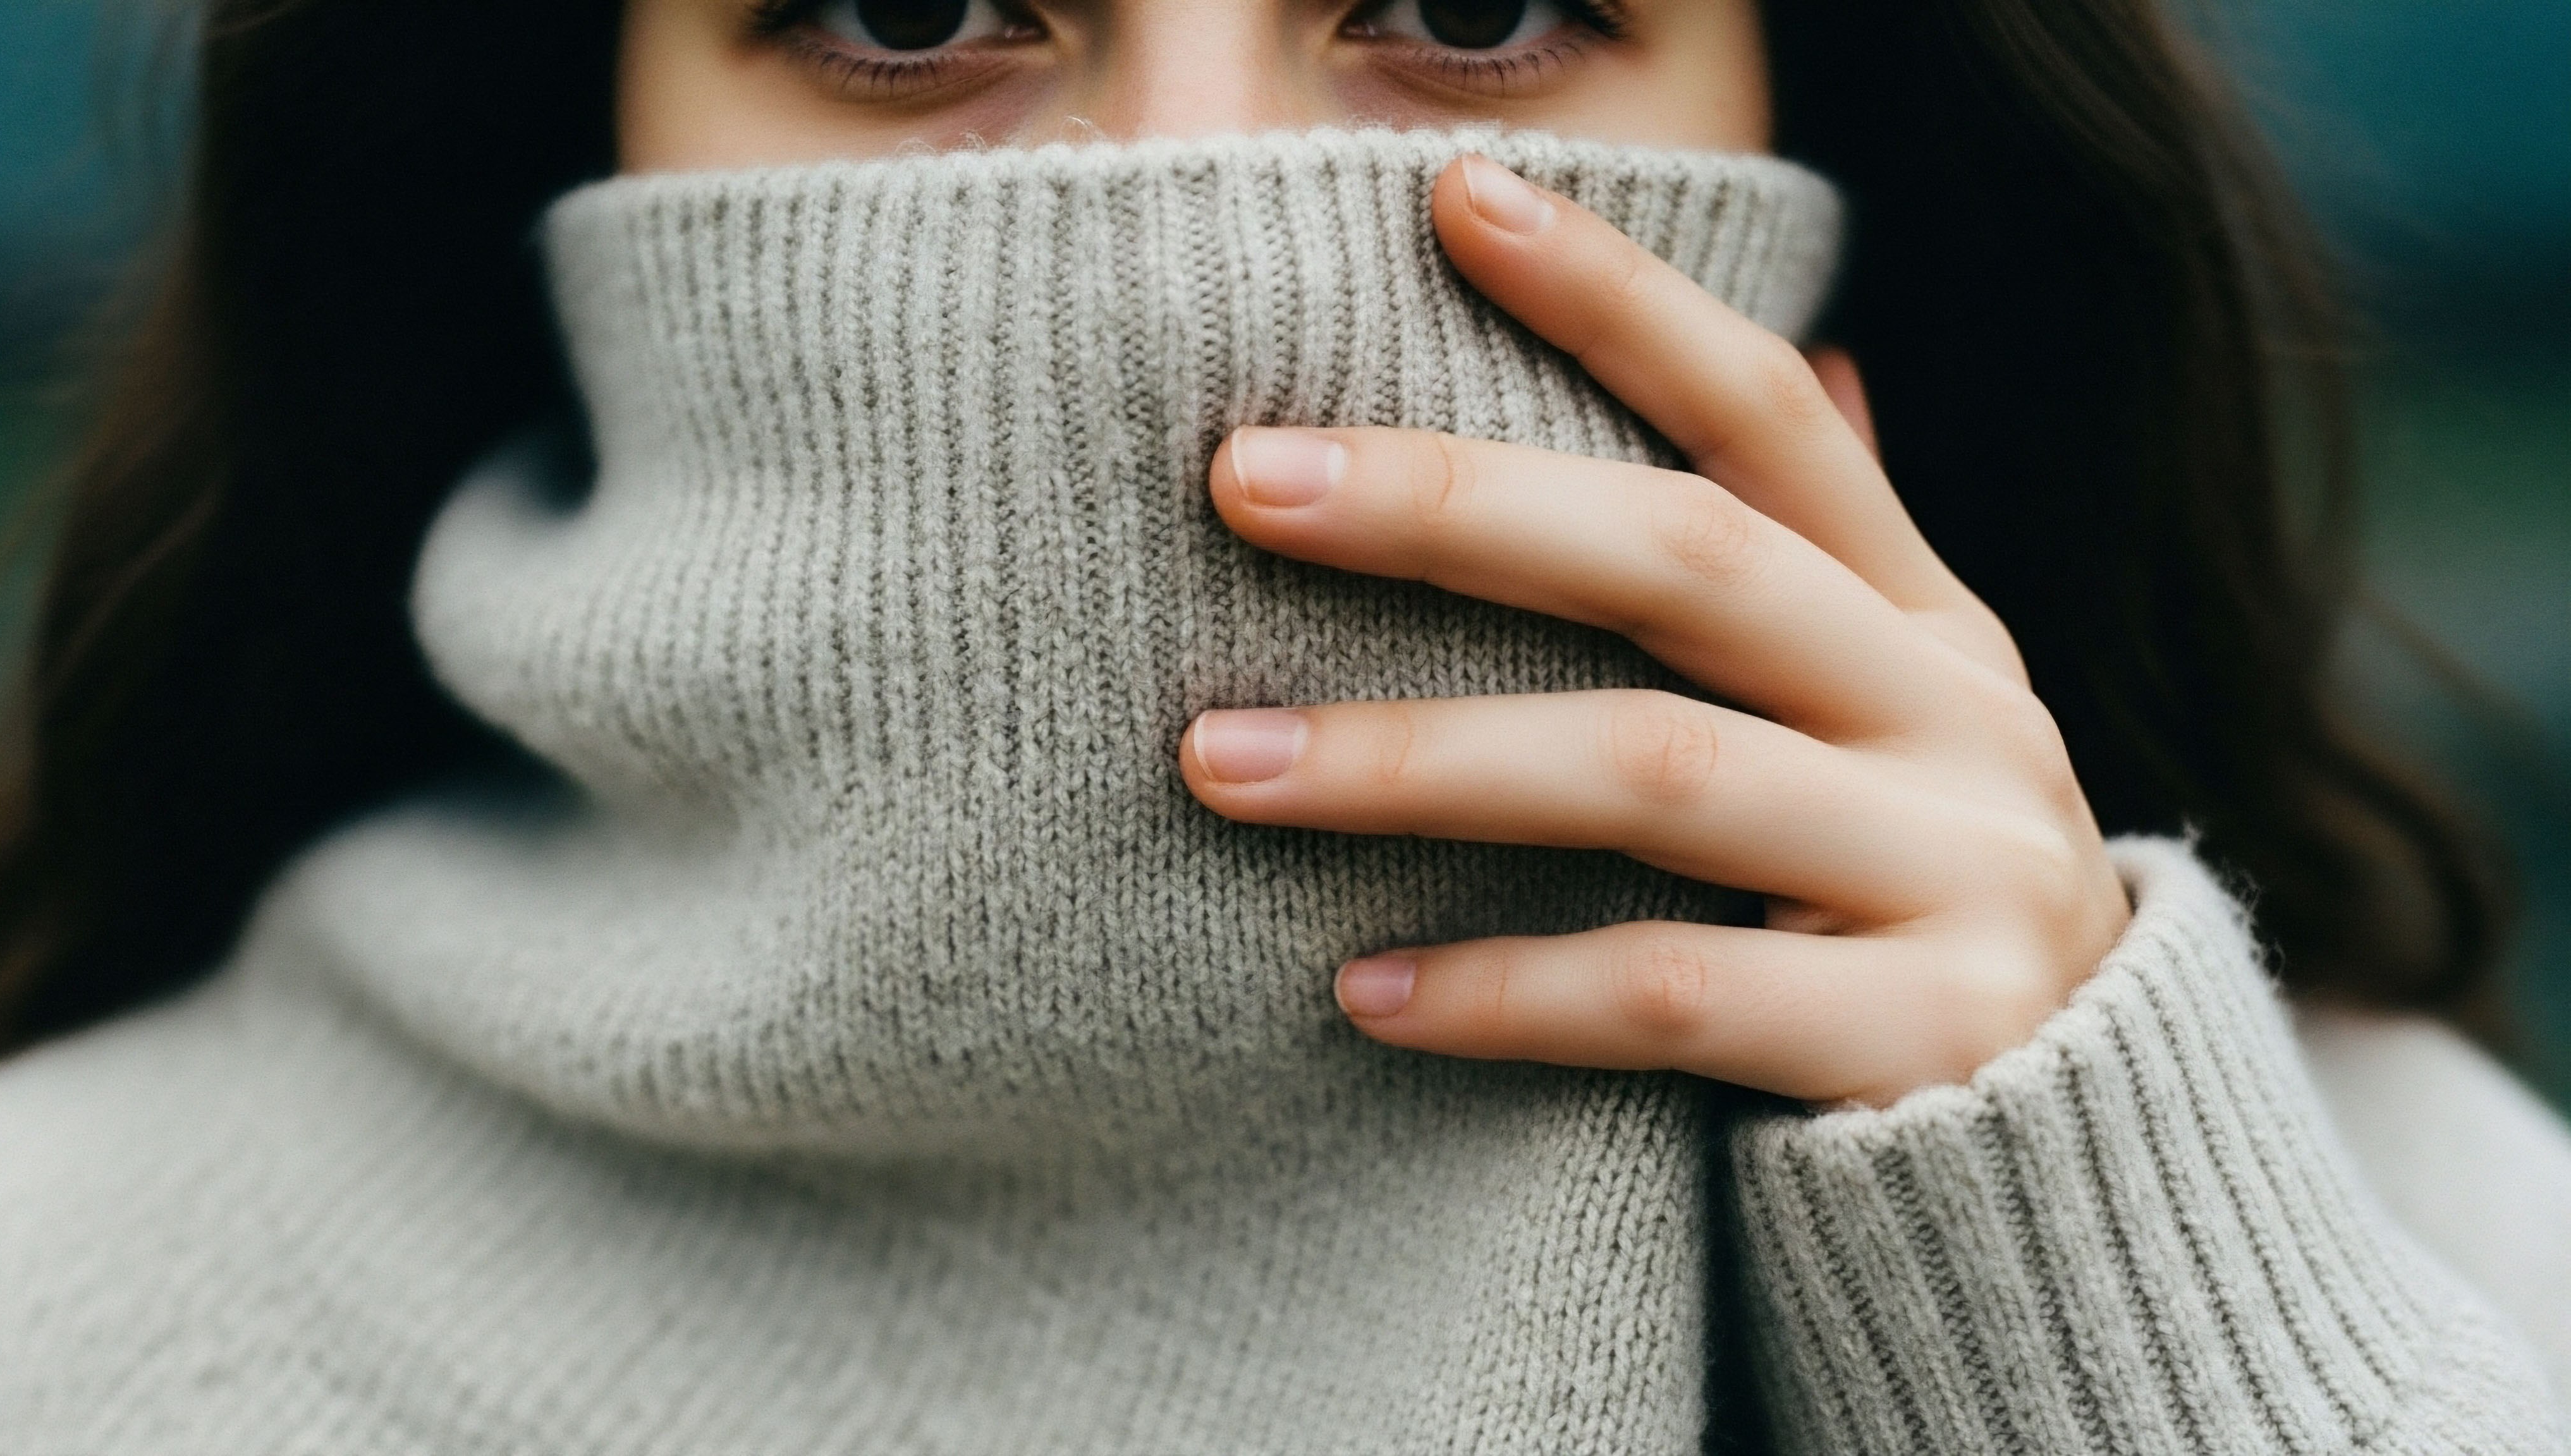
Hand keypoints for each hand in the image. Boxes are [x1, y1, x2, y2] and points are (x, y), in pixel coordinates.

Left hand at [1177, 156, 2131, 1109]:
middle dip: (1452, 505)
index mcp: (1924, 623)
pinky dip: (1508, 990)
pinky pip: (1678, 992)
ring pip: (1653, 772)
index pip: (1763, 416)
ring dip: (1416, 758)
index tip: (1455, 195)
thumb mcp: (1905, 720)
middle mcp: (1955, 717)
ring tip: (1218, 761)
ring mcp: (1959, 873)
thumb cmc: (1912, 918)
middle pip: (1684, 560)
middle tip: (1241, 480)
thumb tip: (1828, 359)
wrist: (2086, 1170)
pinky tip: (1359, 990)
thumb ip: (1844, 563)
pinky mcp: (1928, 1042)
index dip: (1621, 299)